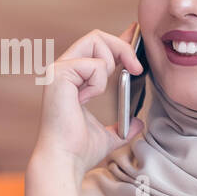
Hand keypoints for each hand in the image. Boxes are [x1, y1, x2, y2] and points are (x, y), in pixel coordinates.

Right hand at [30, 24, 145, 184]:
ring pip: (95, 41)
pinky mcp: (58, 74)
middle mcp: (62, 69)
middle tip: (137, 69)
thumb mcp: (110, 135)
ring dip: (110, 65)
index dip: (119, 38)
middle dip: (123, 47)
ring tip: (100, 92)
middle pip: (97, 36)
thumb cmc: (79, 150)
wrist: (65, 161)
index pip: (96, 46)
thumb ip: (123, 126)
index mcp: (73, 78)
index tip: (137, 34)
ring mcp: (58, 70)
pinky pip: (92, 64)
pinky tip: (86, 98)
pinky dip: (99, 82)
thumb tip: (138, 123)